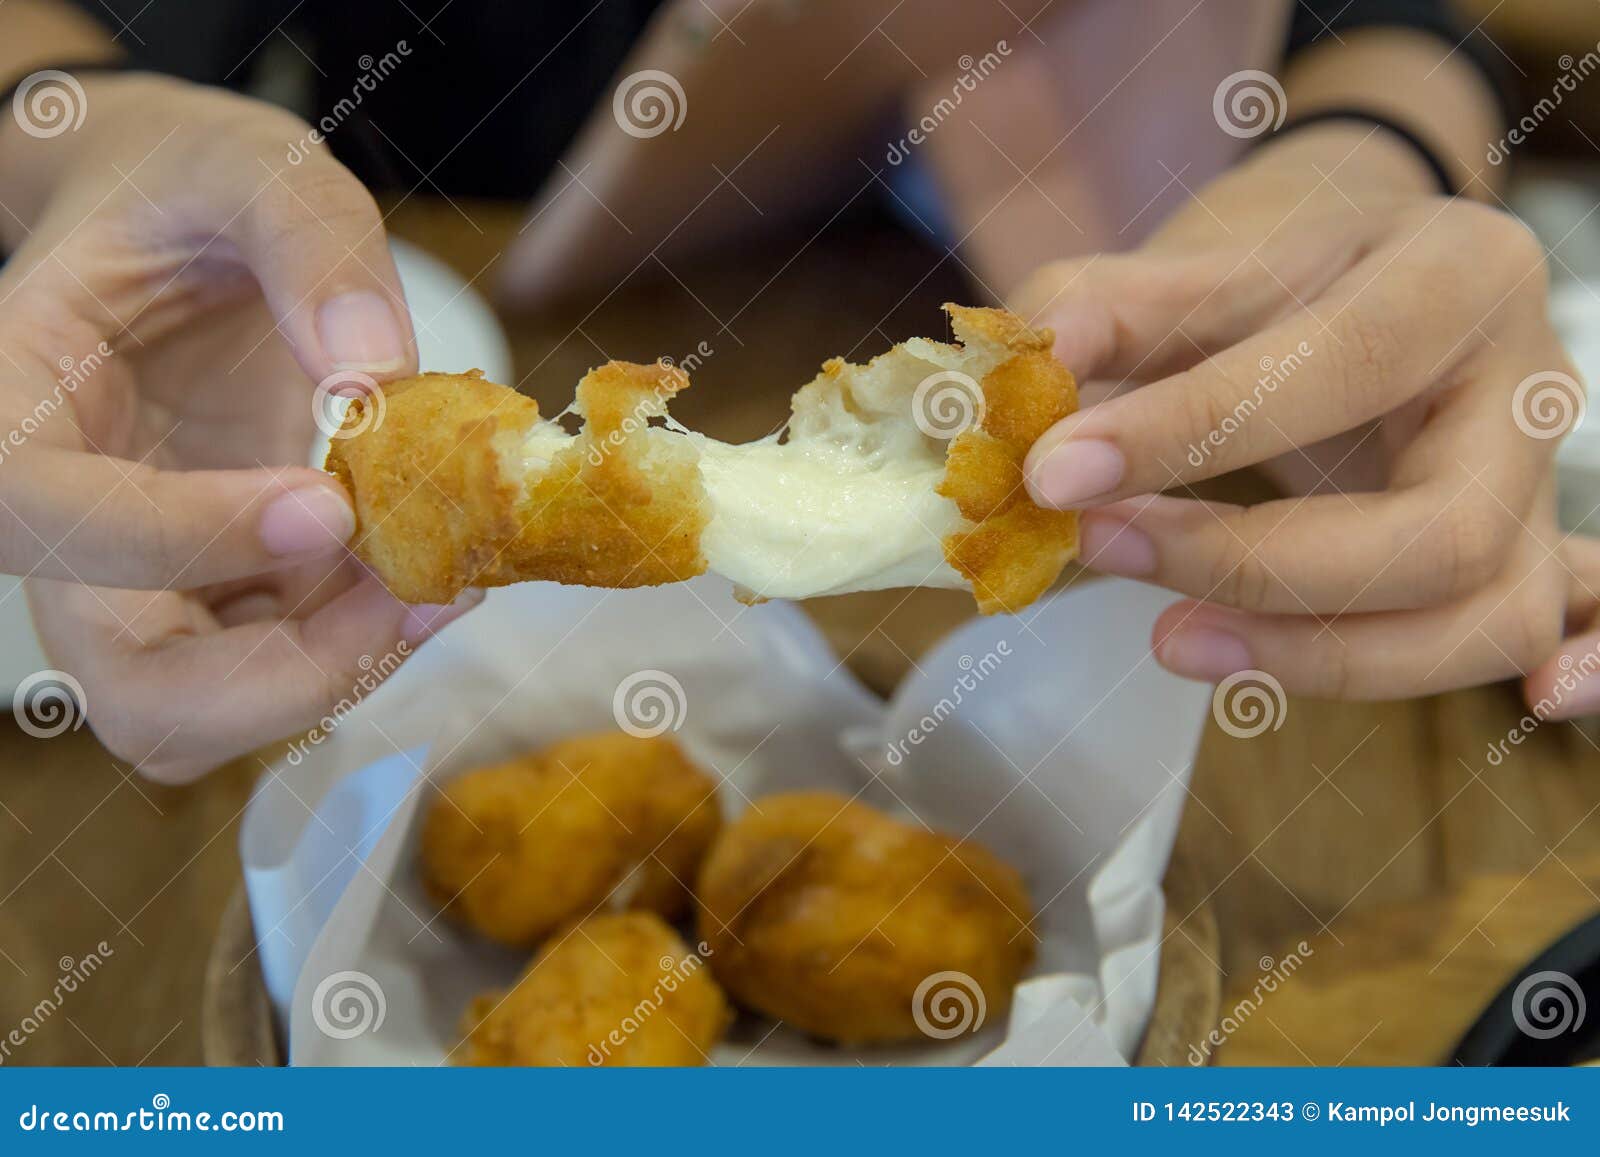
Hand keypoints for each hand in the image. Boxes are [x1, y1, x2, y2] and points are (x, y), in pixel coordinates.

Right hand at [0, 73, 479, 781]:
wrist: (183, 228)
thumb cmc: (190, 188)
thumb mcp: (249, 167)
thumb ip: (312, 243)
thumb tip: (378, 374)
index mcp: (13, 400)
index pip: (42, 514)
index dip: (177, 537)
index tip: (327, 505)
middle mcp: (65, 522)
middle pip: (130, 686)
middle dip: (286, 675)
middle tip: (417, 589)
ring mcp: (140, 577)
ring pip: (203, 715)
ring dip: (337, 674)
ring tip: (444, 579)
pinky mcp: (216, 592)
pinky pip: (276, 673)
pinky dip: (361, 645)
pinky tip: (432, 566)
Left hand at [1014, 124, 1596, 707]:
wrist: (1371, 290)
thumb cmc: (1280, 284)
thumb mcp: (1195, 268)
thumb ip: (1097, 314)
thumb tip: (1008, 383)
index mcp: (1454, 275)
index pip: (1338, 364)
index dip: (1191, 431)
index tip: (1056, 471)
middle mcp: (1527, 387)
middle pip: (1436, 530)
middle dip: (1256, 565)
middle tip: (1099, 548)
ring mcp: (1541, 488)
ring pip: (1485, 613)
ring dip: (1325, 654)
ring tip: (1171, 642)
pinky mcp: (1530, 559)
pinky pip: (1573, 625)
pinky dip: (1587, 674)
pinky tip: (1543, 704)